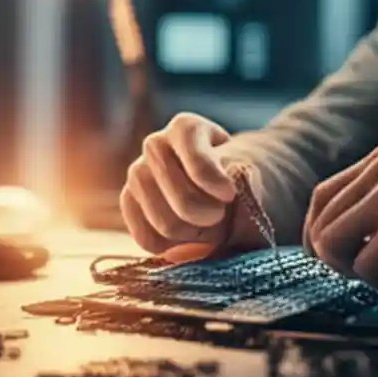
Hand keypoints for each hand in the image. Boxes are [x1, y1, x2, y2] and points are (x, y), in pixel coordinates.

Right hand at [120, 113, 238, 260]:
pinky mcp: (128, 201)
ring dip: (192, 235)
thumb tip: (236, 188)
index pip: (198, 161)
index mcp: (186, 128)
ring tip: (205, 226)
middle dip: (208, 217)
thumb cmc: (237, 177)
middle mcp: (156, 145)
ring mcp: (138, 173)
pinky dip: (170, 248)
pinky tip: (184, 239)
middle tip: (220, 215)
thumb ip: (247, 185)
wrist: (218, 186)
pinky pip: (146, 237)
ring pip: (164, 223)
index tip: (230, 194)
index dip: (216, 184)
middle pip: (183, 199)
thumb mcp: (249, 173)